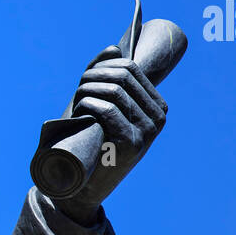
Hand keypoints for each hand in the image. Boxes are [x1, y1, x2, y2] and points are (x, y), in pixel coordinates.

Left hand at [56, 45, 168, 223]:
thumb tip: (112, 48)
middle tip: (77, 89)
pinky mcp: (131, 144)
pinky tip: (80, 108)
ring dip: (88, 89)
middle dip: (94, 75)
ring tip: (76, 101)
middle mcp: (159, 118)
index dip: (103, 66)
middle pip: (122, 76)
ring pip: (114, 91)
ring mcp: (148, 132)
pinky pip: (108, 110)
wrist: (82, 185)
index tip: (84, 77)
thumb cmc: (91, 141)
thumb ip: (107, 77)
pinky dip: (89, 103)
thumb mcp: (102, 107)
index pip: (131, 68)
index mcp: (157, 106)